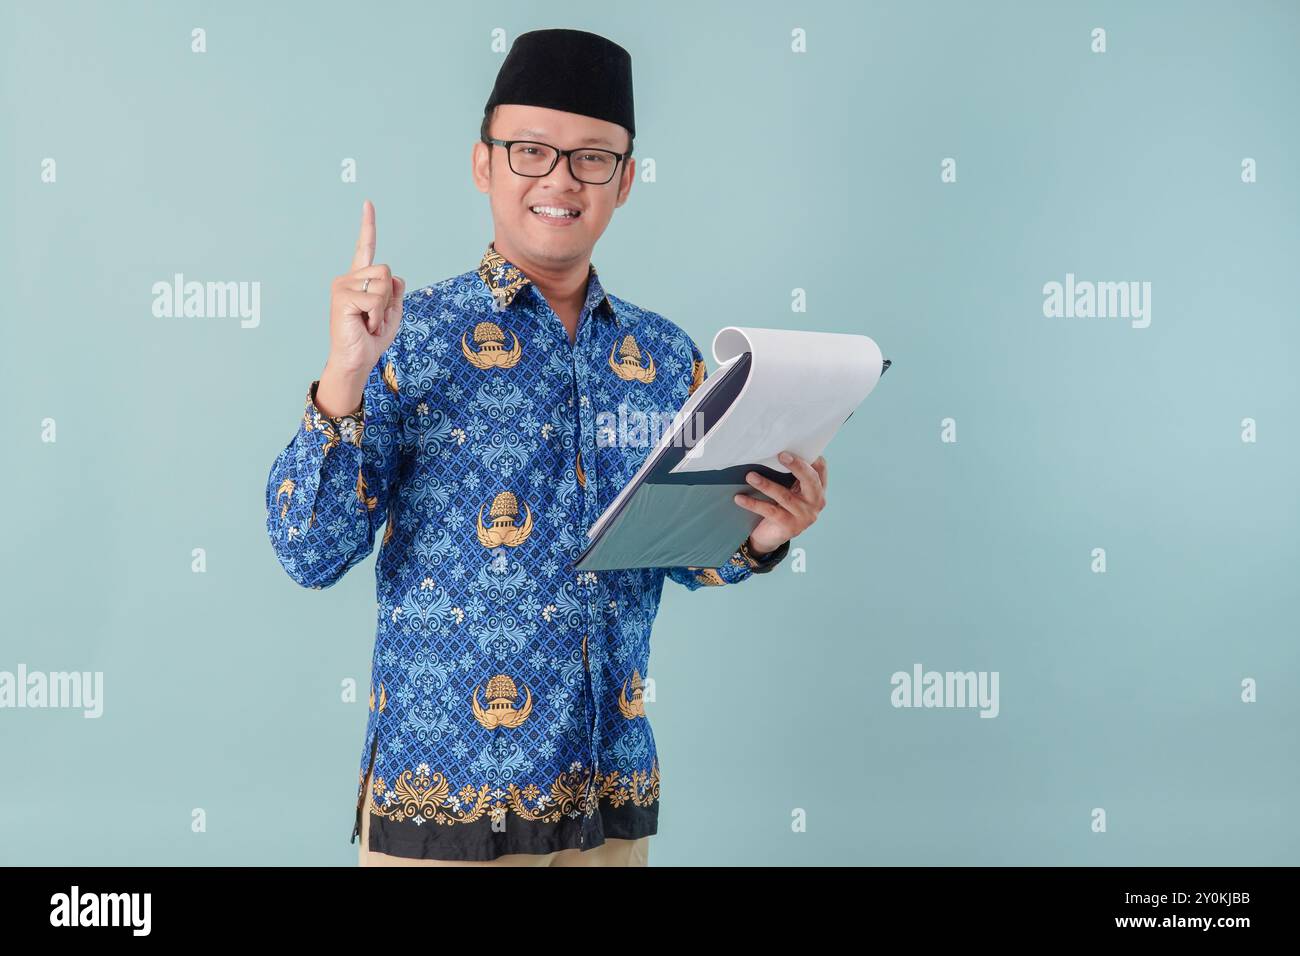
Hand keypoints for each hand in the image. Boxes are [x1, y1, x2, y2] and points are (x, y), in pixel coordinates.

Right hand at [317, 200, 405, 416]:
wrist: (357, 360)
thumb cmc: (371, 338)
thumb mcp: (392, 313)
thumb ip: (396, 293)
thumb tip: (395, 276)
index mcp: (360, 279)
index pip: (365, 248)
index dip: (368, 226)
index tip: (368, 204)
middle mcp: (348, 278)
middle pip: (386, 271)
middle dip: (389, 298)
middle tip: (374, 317)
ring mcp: (343, 286)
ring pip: (383, 284)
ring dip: (383, 309)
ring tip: (368, 322)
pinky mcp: (342, 297)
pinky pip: (375, 300)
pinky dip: (377, 317)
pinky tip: (365, 325)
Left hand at [733, 452, 827, 555]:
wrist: (771, 536)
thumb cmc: (780, 506)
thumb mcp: (789, 489)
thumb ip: (789, 474)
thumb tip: (772, 451)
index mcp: (818, 489)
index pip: (820, 469)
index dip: (811, 457)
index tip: (795, 446)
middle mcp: (816, 502)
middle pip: (810, 480)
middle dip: (797, 466)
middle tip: (781, 455)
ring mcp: (804, 516)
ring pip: (785, 496)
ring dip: (766, 484)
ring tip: (750, 476)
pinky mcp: (790, 527)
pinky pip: (769, 511)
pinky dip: (753, 504)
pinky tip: (739, 498)